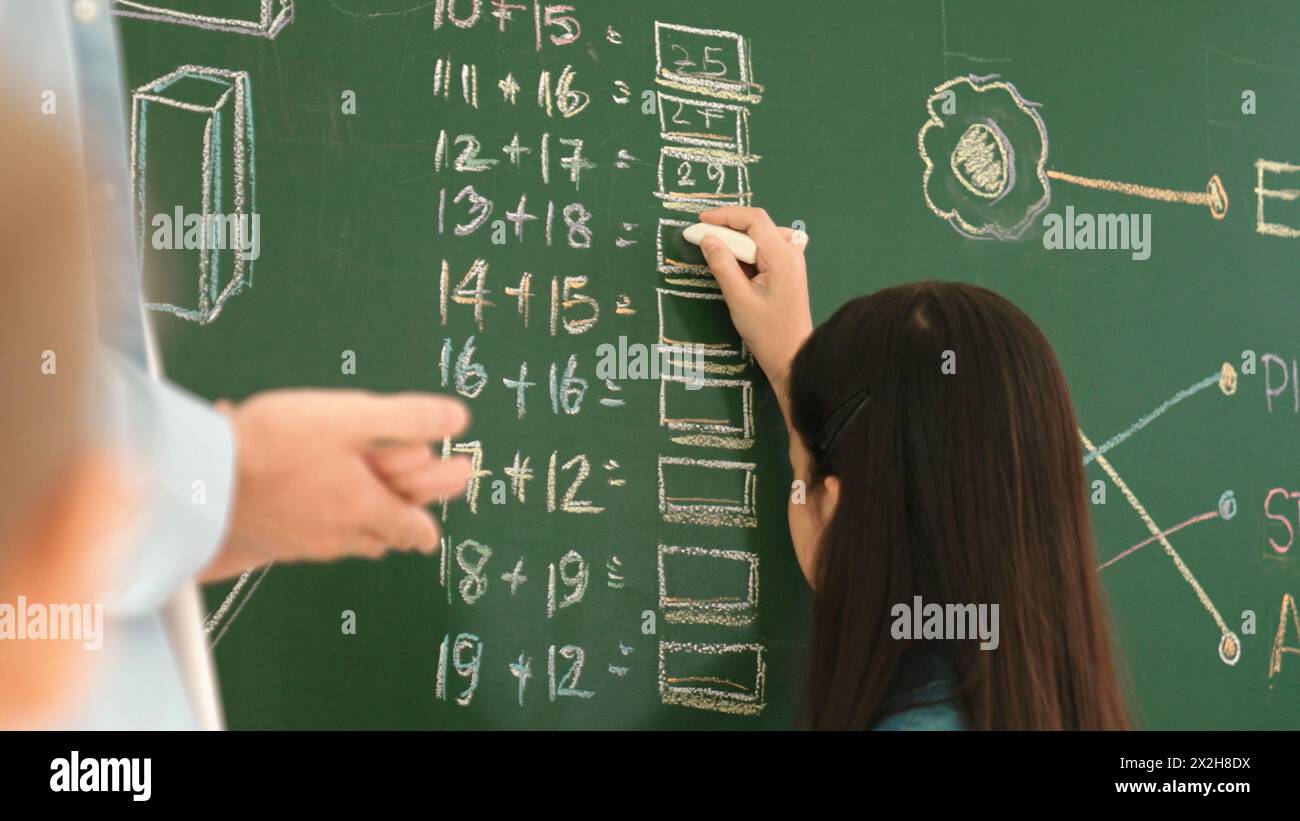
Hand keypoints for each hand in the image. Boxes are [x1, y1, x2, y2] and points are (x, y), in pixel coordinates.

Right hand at [202, 390, 472, 580]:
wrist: (199, 476)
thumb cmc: (275, 442)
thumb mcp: (352, 417)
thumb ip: (409, 419)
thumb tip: (459, 420)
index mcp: (366, 510)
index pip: (414, 530)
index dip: (428, 525)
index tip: (435, 522)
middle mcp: (339, 536)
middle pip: (384, 541)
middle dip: (400, 523)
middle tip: (409, 504)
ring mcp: (303, 545)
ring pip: (350, 544)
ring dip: (365, 527)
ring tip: (367, 504)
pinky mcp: (274, 544)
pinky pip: (316, 542)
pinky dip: (329, 527)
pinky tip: (318, 506)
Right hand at [697, 207, 812, 392]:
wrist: (791, 354)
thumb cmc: (767, 332)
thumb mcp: (739, 299)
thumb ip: (722, 266)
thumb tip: (708, 239)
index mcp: (782, 257)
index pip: (754, 220)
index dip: (726, 215)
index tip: (702, 221)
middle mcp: (791, 253)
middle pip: (757, 225)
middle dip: (727, 229)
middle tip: (701, 238)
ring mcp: (793, 260)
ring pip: (761, 235)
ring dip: (737, 239)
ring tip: (717, 251)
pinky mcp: (789, 268)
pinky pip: (766, 247)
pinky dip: (748, 249)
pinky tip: (737, 262)